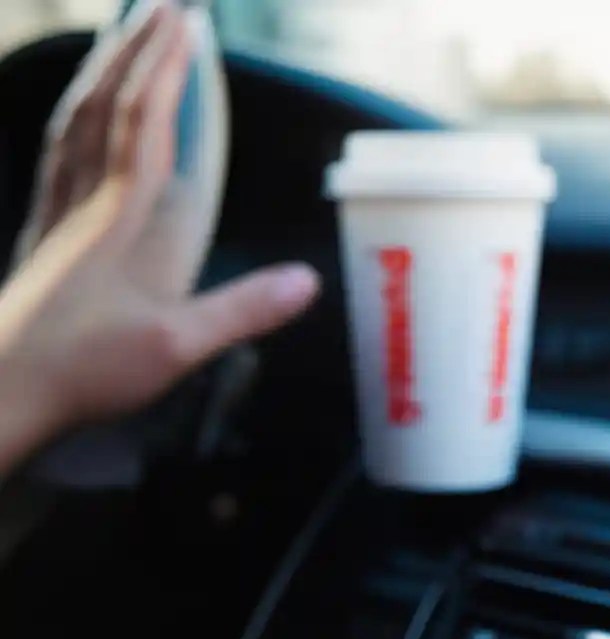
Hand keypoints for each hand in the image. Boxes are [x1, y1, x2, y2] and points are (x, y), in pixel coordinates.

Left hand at [0, 3, 318, 472]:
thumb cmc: (83, 370)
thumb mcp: (177, 347)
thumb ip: (243, 309)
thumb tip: (308, 280)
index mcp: (120, 219)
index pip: (145, 124)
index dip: (167, 69)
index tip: (188, 23)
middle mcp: (84, 202)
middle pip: (105, 105)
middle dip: (134, 49)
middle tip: (158, 5)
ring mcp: (56, 215)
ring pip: (74, 122)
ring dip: (102, 71)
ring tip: (121, 36)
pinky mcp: (42, 235)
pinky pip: (58, 152)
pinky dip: (75, 115)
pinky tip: (79, 115)